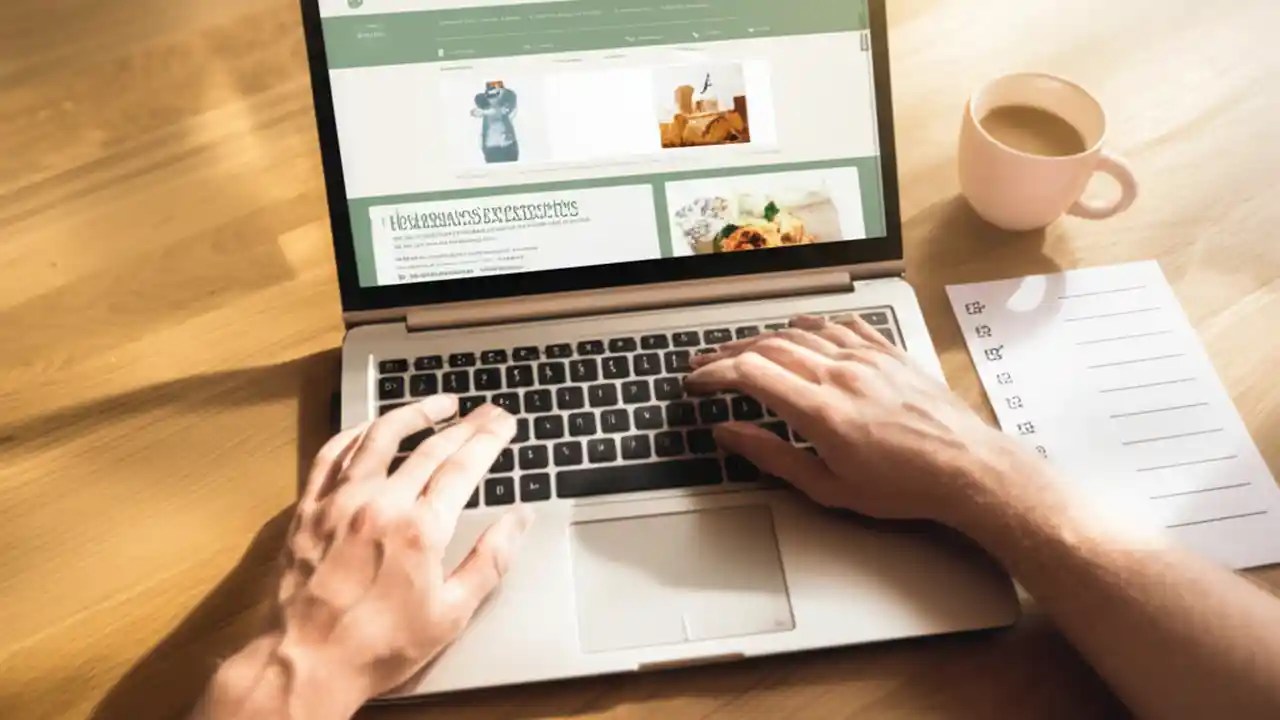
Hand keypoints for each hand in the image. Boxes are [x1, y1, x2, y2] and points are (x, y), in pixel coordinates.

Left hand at [274, 398, 529, 704]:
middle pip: (430, 446)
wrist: (304, 663)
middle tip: (485, 411)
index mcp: (421, 529)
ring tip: (437, 404)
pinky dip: (355, 433)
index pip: (464, 466)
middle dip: (464, 423)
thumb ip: (490, 560)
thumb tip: (519, 519)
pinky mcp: (308, 509)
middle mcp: (380, 503)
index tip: (504, 422)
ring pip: (379, 436)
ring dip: (412, 413)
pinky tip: (370, 428)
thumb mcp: (451, 614)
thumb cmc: (379, 646)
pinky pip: (331, 455)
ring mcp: (339, 501)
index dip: (489, 439)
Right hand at [686, 315, 1044, 529]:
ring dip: (763, 337)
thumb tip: (730, 434)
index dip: (714, 374)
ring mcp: (866, 358)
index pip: (750, 373)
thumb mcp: (828, 487)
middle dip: (728, 353)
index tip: (696, 382)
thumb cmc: (904, 486)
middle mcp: (840, 373)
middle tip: (705, 365)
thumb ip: (772, 456)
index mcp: (820, 409)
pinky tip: (803, 329)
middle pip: (768, 346)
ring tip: (743, 348)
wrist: (968, 468)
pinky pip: (842, 326)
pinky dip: (813, 325)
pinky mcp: (889, 353)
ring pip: (801, 332)